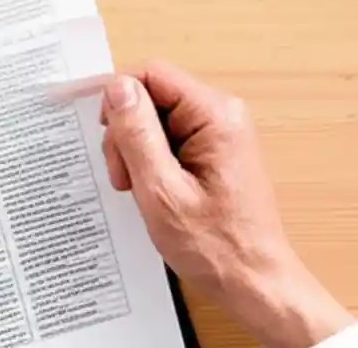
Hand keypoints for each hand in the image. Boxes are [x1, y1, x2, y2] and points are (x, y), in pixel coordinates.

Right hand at [100, 63, 352, 347]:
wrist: (254, 283)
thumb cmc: (216, 247)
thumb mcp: (161, 190)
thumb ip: (136, 134)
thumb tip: (117, 87)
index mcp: (215, 116)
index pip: (152, 74)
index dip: (118, 98)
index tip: (103, 134)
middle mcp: (222, 115)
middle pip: (151, 95)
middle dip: (126, 132)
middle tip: (123, 177)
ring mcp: (219, 133)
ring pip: (154, 118)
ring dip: (135, 150)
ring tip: (139, 189)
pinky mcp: (212, 150)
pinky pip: (167, 138)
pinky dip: (149, 161)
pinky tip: (151, 190)